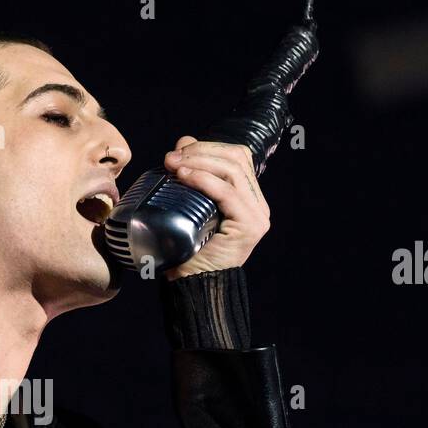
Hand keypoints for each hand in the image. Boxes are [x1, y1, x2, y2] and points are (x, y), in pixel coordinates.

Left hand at [161, 136, 270, 279]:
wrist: (191, 286)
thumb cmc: (186, 250)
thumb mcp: (186, 204)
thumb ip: (190, 175)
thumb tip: (183, 141)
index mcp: (246, 198)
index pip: (236, 157)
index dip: (208, 147)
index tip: (177, 152)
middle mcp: (257, 205)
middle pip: (236, 158)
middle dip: (201, 151)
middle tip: (170, 158)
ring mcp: (257, 215)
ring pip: (233, 170)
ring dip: (200, 162)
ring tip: (173, 165)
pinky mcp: (249, 225)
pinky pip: (227, 193)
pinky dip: (204, 180)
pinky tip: (184, 176)